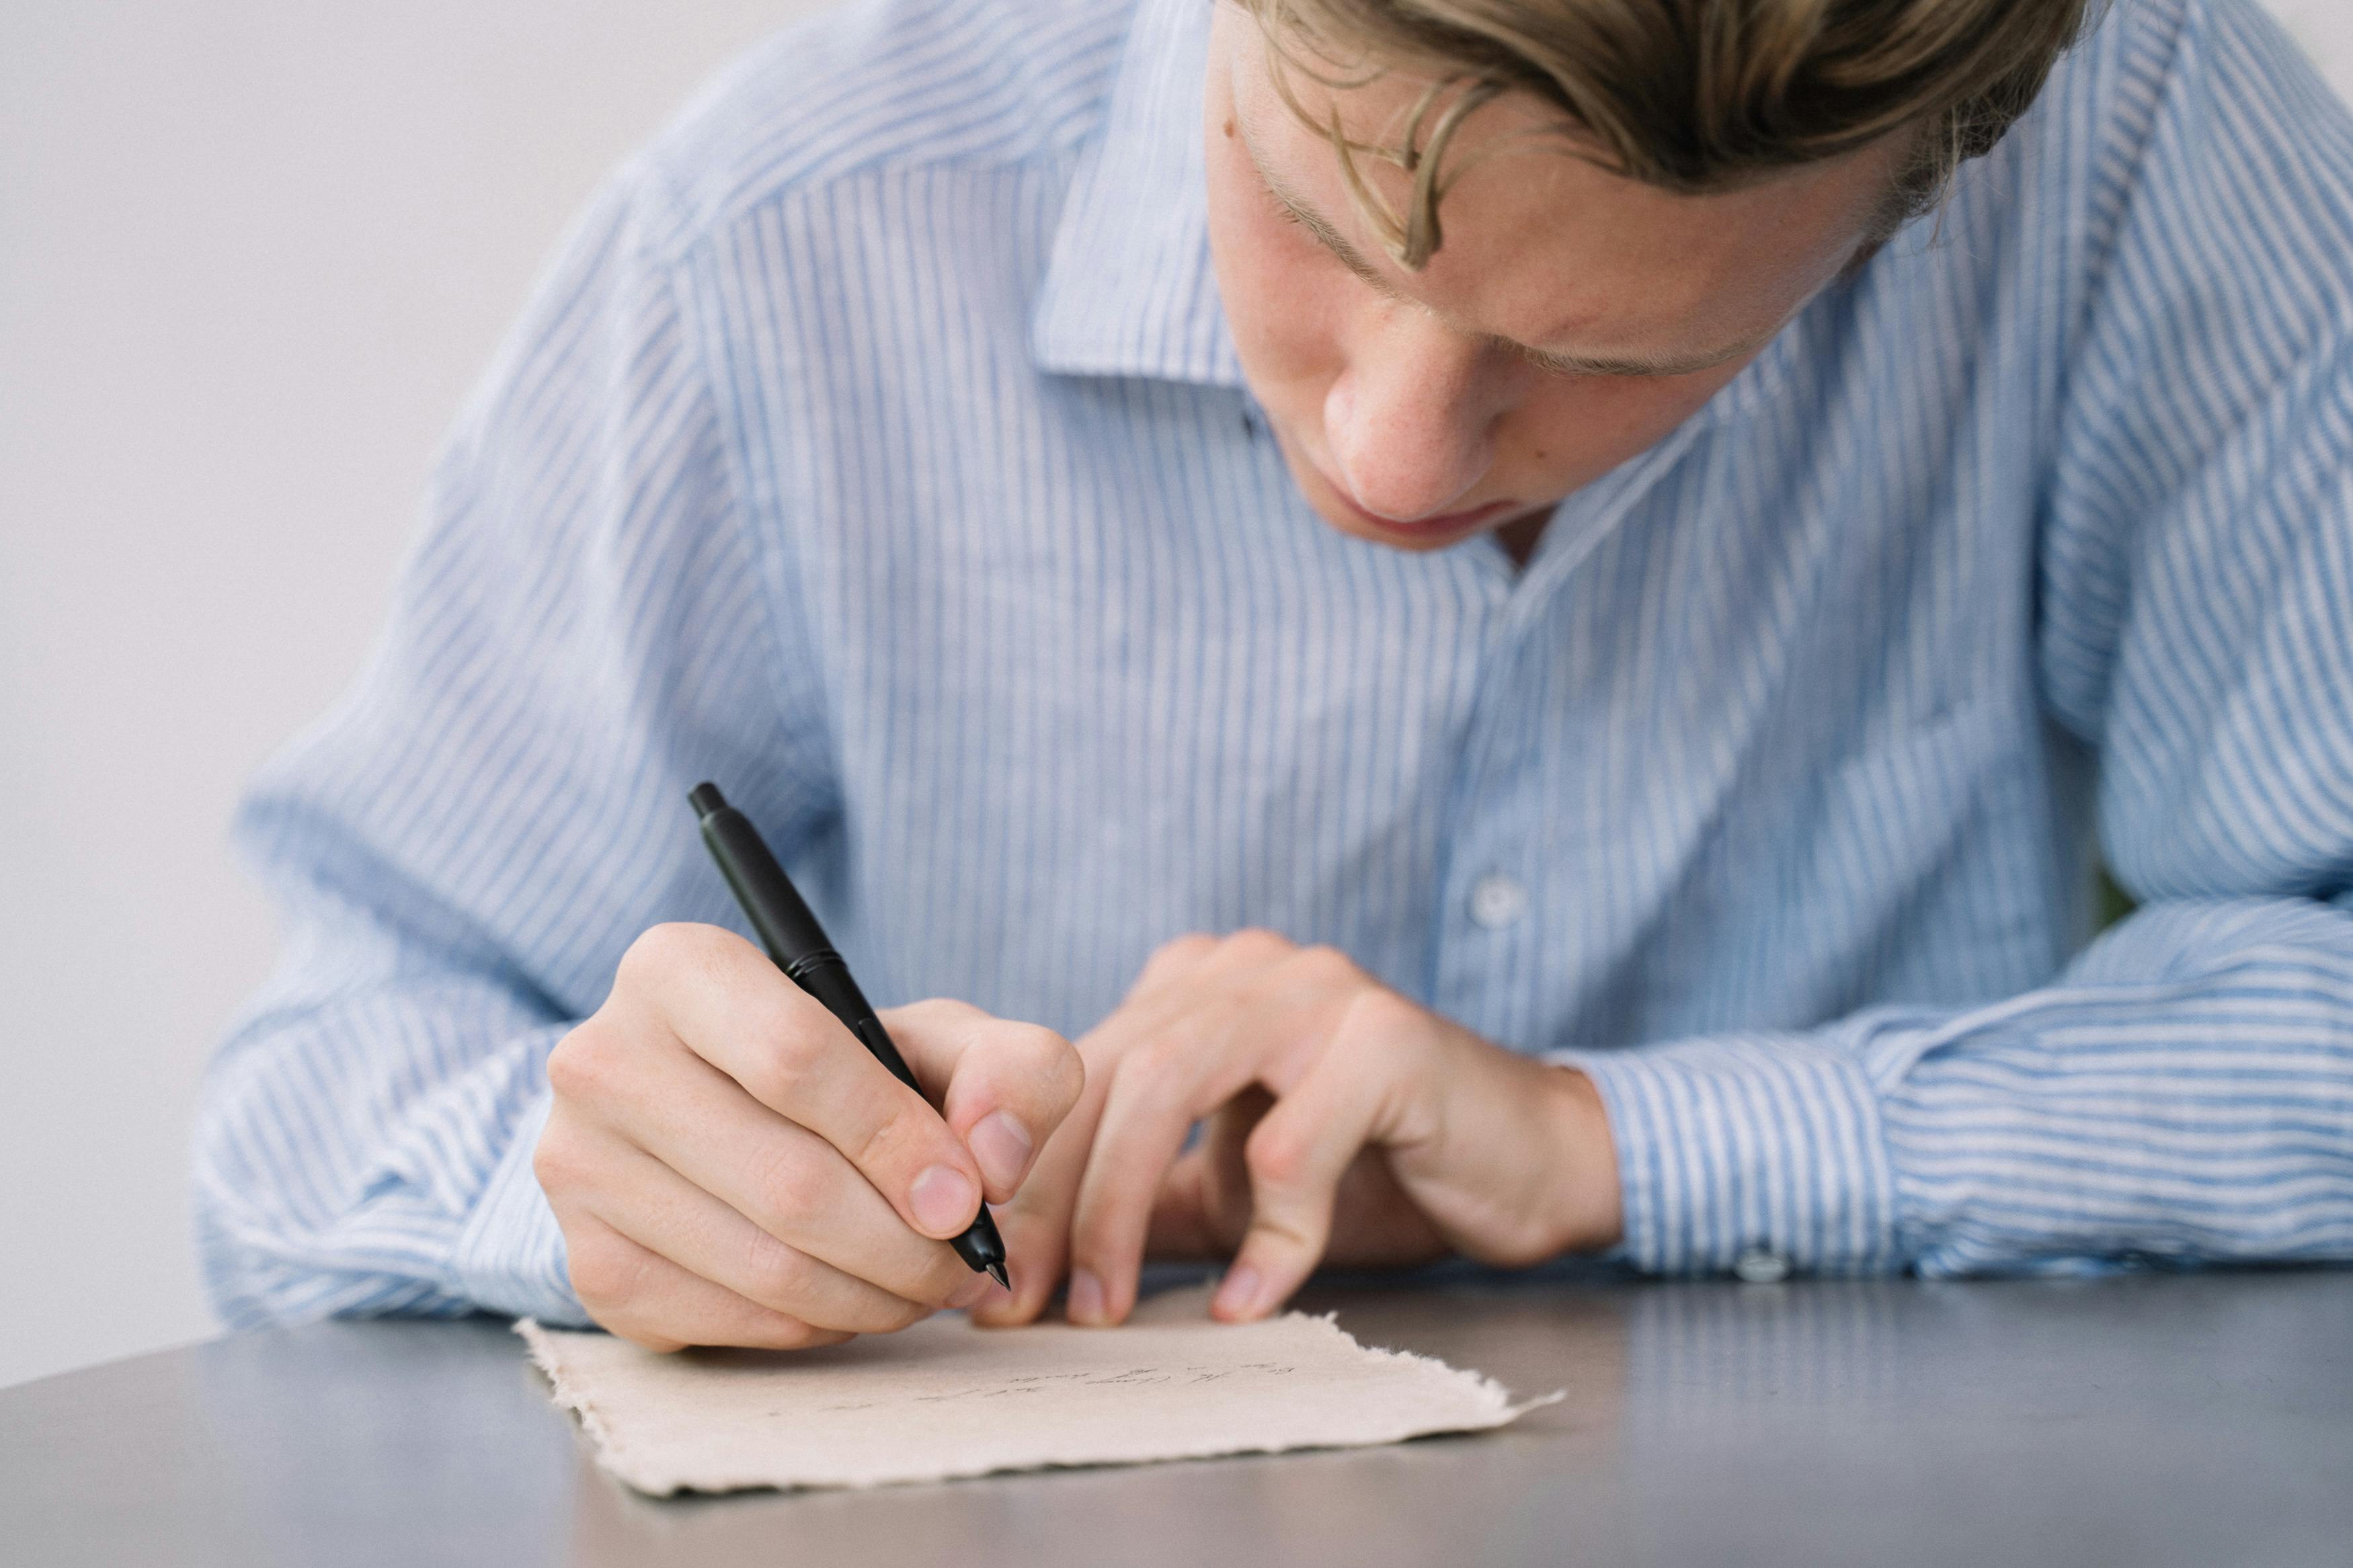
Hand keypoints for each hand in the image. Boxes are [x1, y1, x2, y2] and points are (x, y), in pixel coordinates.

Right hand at [535, 923, 1083, 1350]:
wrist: (722, 1115)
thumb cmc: (846, 1068)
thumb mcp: (938, 1038)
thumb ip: (1010, 1069)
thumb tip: (994, 1161)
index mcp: (678, 969)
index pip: (795, 1059)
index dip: (897, 1141)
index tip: (968, 1197)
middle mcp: (603, 1059)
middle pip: (788, 1180)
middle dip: (904, 1242)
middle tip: (964, 1262)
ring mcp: (580, 1167)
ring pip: (764, 1265)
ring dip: (874, 1294)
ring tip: (926, 1283)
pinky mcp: (589, 1263)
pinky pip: (730, 1320)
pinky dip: (817, 1324)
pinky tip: (853, 1296)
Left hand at [975, 930, 1619, 1327]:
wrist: (1531, 1162)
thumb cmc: (1382, 1173)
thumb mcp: (1235, 1188)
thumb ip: (1151, 1200)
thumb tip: (1031, 1264)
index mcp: (1196, 987)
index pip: (1076, 1074)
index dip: (1021, 1178)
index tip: (991, 1280)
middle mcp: (1244, 968)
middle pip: (1104, 1074)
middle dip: (1051, 1200)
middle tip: (1025, 1304)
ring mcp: (1315, 989)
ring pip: (1168, 1085)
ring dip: (1121, 1208)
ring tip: (1105, 1306)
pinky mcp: (1385, 1039)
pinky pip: (1289, 1145)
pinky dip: (1261, 1236)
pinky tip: (1248, 1299)